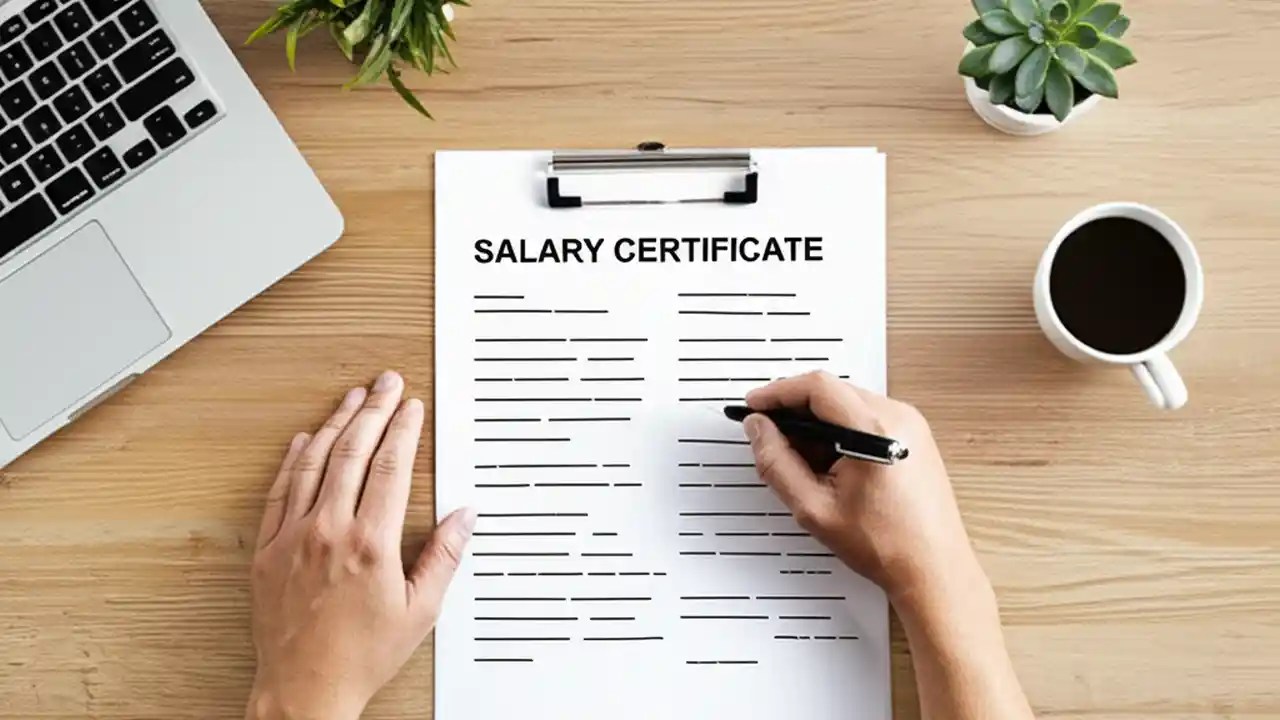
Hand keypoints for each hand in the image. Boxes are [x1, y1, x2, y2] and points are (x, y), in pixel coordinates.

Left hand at [246, 371, 475, 719]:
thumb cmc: (361, 656)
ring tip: (350, 398)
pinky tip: (304, 440)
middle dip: (372, 410)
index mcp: (370, 543)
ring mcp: (293, 538)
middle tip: (384, 383)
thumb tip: (463, 517)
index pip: (390, 467)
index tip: (410, 408)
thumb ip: (443, 556)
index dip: (402, 429)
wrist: (304, 689)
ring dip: (334, 424)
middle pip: (353, 452)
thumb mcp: (420, 611)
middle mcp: (328, 532)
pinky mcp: (268, 551)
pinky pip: (279, 492)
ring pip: (314, 463)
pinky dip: (293, 460)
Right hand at [742, 372, 980, 605]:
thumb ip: (777, 463)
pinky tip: (829, 465)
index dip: (778, 392)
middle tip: (770, 438)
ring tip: (802, 463)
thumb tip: (759, 431)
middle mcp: (899, 418)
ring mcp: (911, 425)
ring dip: (817, 424)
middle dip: (795, 411)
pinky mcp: (913, 437)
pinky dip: (840, 432)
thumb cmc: (889, 545)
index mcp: (876, 430)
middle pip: (831, 391)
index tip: (756, 405)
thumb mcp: (814, 508)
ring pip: (847, 403)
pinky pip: (866, 417)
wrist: (933, 568)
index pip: (816, 387)